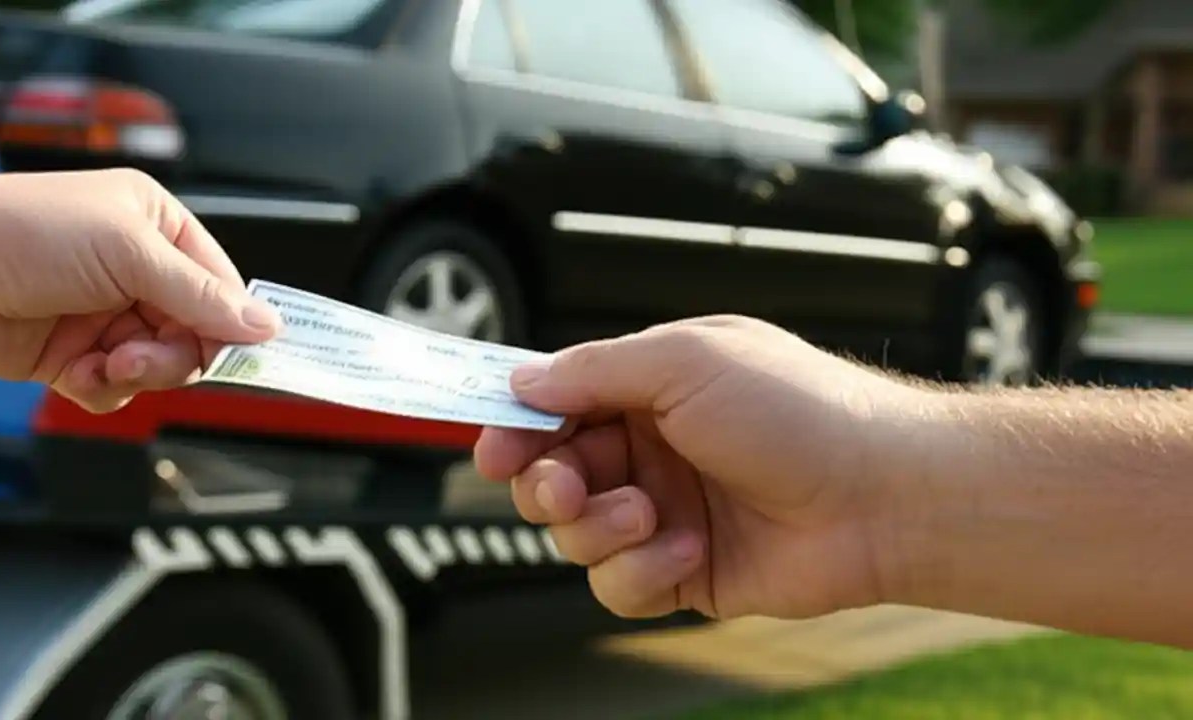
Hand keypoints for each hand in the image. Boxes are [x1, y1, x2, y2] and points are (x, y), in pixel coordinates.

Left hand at [0, 169, 278, 411]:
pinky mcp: (74, 356)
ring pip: (159, 368)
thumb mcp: (127, 251)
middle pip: (195, 336)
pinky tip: (74, 373)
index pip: (221, 287)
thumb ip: (201, 295)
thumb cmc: (16, 231)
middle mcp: (137, 271)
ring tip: (103, 362)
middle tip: (141, 354)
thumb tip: (264, 323)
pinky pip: (117, 391)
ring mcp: (105, 316)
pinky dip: (101, 390)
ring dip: (136, 374)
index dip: (231, 324)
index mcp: (157, 227)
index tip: (239, 353)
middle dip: (172, 354)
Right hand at [475, 316, 930, 620]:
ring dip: (597, 527)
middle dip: (543, 483)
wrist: (883, 493)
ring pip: (574, 535)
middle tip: (561, 484)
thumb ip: (594, 370)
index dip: (514, 425)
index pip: (554, 406)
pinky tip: (687, 549)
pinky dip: (639, 570)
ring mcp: (664, 513)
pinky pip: (618, 584)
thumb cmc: (797, 409)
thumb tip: (523, 379)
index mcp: (648, 389)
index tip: (491, 442)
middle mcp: (650, 451)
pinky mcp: (682, 572)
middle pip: (549, 475)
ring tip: (651, 513)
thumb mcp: (686, 360)